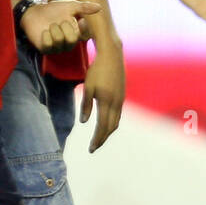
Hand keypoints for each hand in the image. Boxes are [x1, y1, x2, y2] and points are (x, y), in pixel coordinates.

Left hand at [20, 0, 100, 53]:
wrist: (35, 11)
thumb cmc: (54, 9)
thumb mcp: (70, 6)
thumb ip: (84, 7)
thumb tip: (99, 7)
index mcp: (77, 34)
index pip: (85, 36)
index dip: (81, 28)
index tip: (77, 19)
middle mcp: (69, 43)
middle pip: (72, 40)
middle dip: (64, 26)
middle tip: (59, 21)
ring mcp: (57, 47)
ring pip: (59, 41)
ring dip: (54, 28)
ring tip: (51, 25)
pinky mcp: (45, 49)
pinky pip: (48, 44)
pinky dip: (46, 35)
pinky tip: (44, 31)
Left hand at [80, 37, 124, 152]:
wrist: (112, 56)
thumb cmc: (96, 70)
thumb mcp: (88, 87)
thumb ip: (86, 105)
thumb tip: (83, 122)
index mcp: (107, 102)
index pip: (102, 126)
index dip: (97, 139)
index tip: (91, 149)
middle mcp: (116, 103)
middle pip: (111, 127)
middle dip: (102, 139)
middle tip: (93, 148)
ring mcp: (121, 99)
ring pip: (116, 121)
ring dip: (107, 132)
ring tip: (98, 139)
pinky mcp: (122, 96)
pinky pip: (118, 114)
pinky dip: (111, 123)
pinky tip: (105, 124)